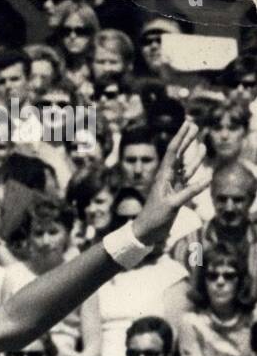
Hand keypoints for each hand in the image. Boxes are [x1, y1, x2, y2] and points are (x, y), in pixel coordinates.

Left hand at [134, 120, 210, 245]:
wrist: (146, 232)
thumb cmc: (155, 218)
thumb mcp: (172, 204)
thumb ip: (190, 192)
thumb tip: (208, 179)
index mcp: (163, 176)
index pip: (172, 151)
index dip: (180, 136)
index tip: (187, 123)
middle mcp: (167, 178)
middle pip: (179, 155)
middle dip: (187, 140)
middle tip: (195, 126)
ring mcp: (172, 186)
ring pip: (185, 167)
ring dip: (194, 156)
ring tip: (202, 144)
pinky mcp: (176, 195)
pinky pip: (187, 181)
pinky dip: (195, 174)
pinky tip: (203, 169)